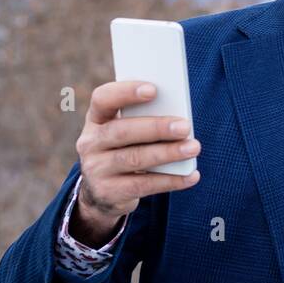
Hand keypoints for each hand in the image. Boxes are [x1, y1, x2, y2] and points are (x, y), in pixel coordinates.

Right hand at [71, 80, 201, 246]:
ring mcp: (96, 170)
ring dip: (167, 153)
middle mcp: (90, 143)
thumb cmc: (125, 149)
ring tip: (193, 148)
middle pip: (122, 132)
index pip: (102, 99)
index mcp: (96, 119)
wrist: (101, 193)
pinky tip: (191, 175)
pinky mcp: (109, 192)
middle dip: (156, 128)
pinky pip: (143, 185)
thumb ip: (144, 118)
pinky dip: (171, 180)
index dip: (125, 92)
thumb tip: (179, 115)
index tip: (153, 89)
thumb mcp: (127, 132)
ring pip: (134, 159)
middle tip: (185, 126)